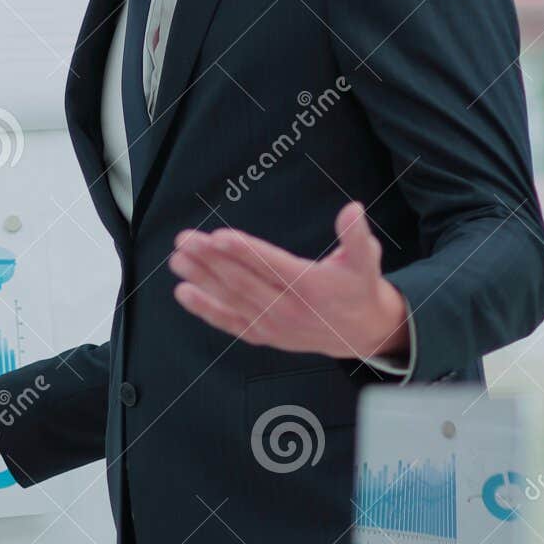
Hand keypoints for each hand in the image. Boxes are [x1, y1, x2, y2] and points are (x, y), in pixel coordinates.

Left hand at [168, 201, 409, 361]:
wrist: (360, 333)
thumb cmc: (357, 288)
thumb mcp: (366, 261)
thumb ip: (357, 236)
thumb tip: (352, 209)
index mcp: (310, 286)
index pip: (271, 266)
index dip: (244, 251)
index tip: (219, 237)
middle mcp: (287, 308)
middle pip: (242, 280)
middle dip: (210, 259)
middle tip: (185, 239)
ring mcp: (271, 324)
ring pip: (230, 299)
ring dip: (200, 278)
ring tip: (177, 258)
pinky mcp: (261, 334)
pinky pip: (228, 322)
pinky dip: (205, 309)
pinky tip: (183, 292)